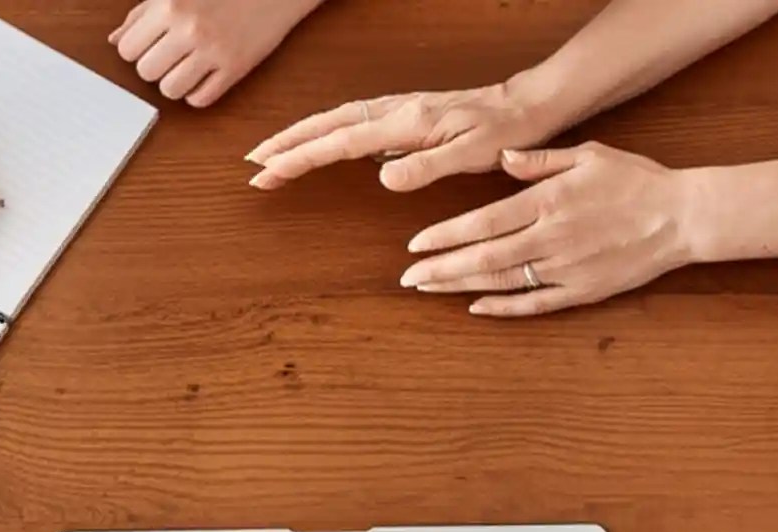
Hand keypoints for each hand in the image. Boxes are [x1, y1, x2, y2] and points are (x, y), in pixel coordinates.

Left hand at [109, 0, 322, 107]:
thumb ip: (143, 12)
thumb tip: (117, 39)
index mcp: (170, 3)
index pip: (128, 48)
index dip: (136, 49)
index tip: (148, 45)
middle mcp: (189, 27)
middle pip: (146, 71)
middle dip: (154, 66)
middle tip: (169, 56)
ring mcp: (214, 50)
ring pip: (170, 90)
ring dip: (174, 82)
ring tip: (186, 67)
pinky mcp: (236, 68)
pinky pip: (200, 99)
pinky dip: (197, 93)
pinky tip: (204, 76)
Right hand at [246, 75, 561, 191]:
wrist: (525, 107)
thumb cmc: (502, 133)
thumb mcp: (471, 154)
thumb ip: (426, 167)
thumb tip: (381, 177)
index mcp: (404, 122)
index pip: (338, 142)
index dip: (299, 158)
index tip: (268, 172)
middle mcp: (393, 112)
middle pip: (326, 125)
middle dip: (286, 144)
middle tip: (253, 165)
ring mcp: (395, 112)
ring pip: (334, 121)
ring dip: (300, 136)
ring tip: (271, 154)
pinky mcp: (401, 117)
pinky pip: (350, 122)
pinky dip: (323, 132)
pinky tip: (316, 143)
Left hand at [401, 142, 697, 316]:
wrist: (683, 217)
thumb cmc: (634, 181)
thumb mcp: (586, 155)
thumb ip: (539, 161)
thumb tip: (500, 159)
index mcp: (548, 202)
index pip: (483, 223)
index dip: (445, 236)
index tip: (415, 245)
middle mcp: (551, 238)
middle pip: (484, 257)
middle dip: (441, 268)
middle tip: (407, 277)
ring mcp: (565, 268)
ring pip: (502, 282)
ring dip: (461, 287)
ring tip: (429, 289)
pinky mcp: (582, 291)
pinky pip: (535, 304)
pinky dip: (503, 309)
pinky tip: (475, 308)